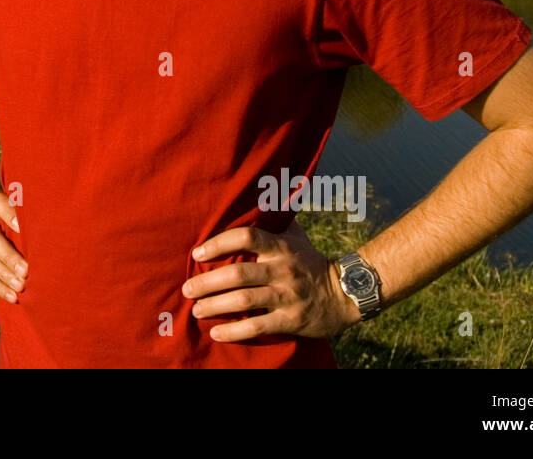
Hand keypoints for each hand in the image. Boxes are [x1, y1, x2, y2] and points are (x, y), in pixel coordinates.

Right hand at [0, 189, 26, 303]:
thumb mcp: (16, 207)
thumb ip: (27, 214)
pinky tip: (11, 296)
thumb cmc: (11, 215)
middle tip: (26, 272)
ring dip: (3, 276)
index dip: (9, 214)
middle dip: (8, 257)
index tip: (20, 226)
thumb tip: (51, 229)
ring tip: (21, 288)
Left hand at [182, 216, 361, 340]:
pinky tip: (216, 333)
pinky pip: (257, 327)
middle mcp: (282, 270)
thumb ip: (273, 221)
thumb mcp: (295, 237)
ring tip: (195, 310)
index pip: (246, 237)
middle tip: (187, 288)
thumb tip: (250, 199)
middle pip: (238, 273)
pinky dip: (234, 331)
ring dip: (215, 305)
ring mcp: (286, 296)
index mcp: (281, 247)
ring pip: (244, 300)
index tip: (197, 253)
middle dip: (207, 281)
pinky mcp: (291, 321)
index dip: (219, 243)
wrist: (345, 293)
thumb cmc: (310, 262)